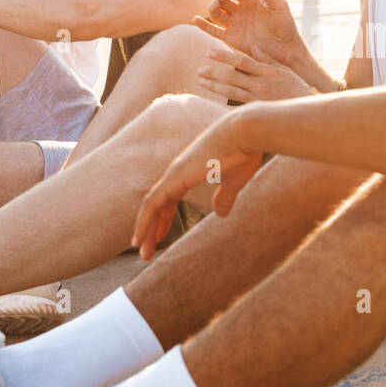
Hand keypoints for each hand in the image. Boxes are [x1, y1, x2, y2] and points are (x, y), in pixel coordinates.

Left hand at [130, 111, 265, 257]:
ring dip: (145, 230)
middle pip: (157, 204)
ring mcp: (174, 174)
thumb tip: (220, 214)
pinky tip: (140, 239)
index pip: (169, 198)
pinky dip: (144, 222)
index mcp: (190, 171)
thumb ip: (225, 197)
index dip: (163, 217)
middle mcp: (177, 172)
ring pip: (151, 206)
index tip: (159, 236)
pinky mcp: (175, 177)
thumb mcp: (234, 181)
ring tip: (142, 253)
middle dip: (151, 228)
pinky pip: (152, 204)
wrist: (245, 133)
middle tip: (146, 251)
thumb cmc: (243, 153)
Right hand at [193, 0, 301, 67]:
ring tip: (216, 5)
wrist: (285, 48)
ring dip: (212, 6)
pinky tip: (195, 20)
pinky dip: (203, 25)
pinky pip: (213, 30)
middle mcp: (239, 10)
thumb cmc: (285, 25)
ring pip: (216, 12)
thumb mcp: (280, 6)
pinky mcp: (231, 37)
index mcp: (250, 0)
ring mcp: (234, 24)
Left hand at [197, 46, 314, 102]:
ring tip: (201, 81)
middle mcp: (261, 84)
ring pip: (231, 91)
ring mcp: (258, 99)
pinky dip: (224, 102)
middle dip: (214, 72)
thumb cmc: (297, 88)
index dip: (224, 56)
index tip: (209, 52)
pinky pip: (238, 105)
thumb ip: (268, 59)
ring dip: (214, 86)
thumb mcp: (285, 71)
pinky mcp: (257, 110)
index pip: (242, 61)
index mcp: (268, 71)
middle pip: (232, 76)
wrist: (306, 111)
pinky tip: (212, 99)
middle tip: (199, 69)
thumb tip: (253, 47)